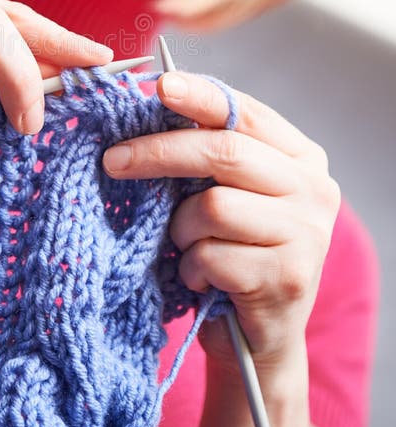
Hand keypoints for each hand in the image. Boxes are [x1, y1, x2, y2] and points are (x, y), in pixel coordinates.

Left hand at [103, 71, 340, 371]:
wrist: (258, 339)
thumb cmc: (233, 252)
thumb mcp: (228, 193)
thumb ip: (208, 153)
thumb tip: (152, 104)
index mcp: (301, 157)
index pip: (247, 113)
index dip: (200, 97)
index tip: (159, 87)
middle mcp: (314, 189)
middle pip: (224, 152)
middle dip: (158, 152)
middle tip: (112, 160)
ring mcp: (307, 234)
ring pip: (212, 206)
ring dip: (181, 230)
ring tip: (187, 248)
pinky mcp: (288, 276)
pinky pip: (211, 255)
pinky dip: (192, 268)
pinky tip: (203, 281)